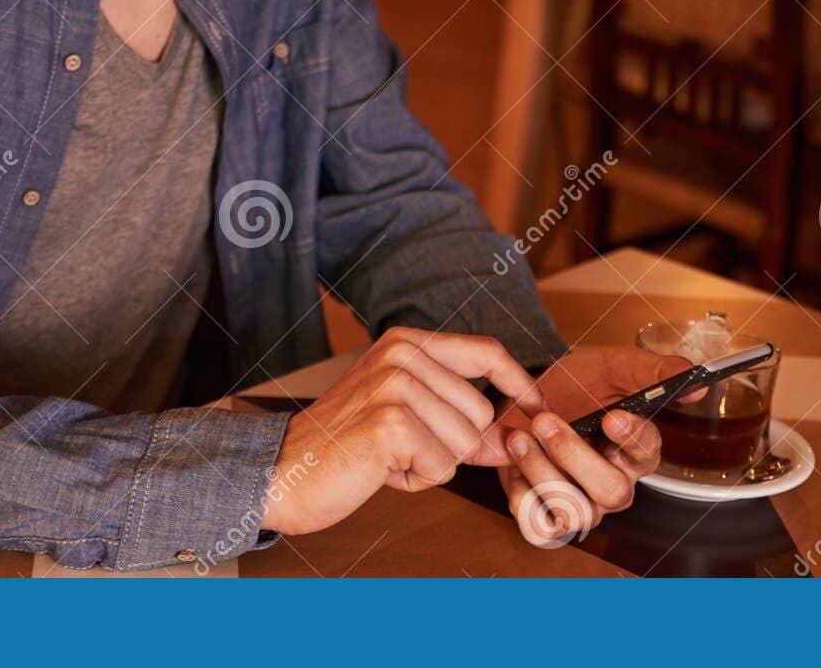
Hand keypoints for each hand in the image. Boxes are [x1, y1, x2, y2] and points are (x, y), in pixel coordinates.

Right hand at [259, 327, 547, 535]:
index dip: (519, 382)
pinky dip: (417, 479)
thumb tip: (513, 437)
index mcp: (404, 341)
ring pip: (466, 441)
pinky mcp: (391, 423)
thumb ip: (461, 422)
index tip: (538, 405)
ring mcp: (395, 385)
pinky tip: (382, 470)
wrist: (282, 471)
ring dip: (433, 464)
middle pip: (480, 411)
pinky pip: (443, 465)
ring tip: (388, 457)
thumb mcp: (406, 421)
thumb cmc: (343, 447)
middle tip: (402, 448)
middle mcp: (400, 353)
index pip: (485, 351)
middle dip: (453, 445)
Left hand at [495, 346, 697, 546]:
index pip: (648, 452)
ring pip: (574, 513)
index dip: (631, 437)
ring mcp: (583, 505)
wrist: (531, 396)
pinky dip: (521, 498)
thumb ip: (655, 372)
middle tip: (545, 420)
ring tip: (520, 438)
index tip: (612, 416)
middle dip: (574, 455)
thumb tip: (697, 384)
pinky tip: (513, 465)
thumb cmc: (579, 384)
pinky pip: (538, 528)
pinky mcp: (547, 516)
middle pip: (612, 493)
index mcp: (638, 451)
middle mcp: (616, 485)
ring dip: (542, 474)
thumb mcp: (616, 367)